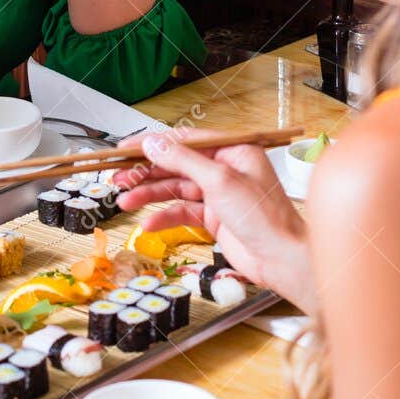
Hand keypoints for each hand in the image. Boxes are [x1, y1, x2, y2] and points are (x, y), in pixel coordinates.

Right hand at [114, 132, 316, 310]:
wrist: (281, 258)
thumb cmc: (265, 217)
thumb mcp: (219, 181)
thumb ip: (183, 160)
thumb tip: (154, 144)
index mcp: (233, 150)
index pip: (185, 140)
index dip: (153, 143)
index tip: (126, 148)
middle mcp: (225, 169)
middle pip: (176, 164)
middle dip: (146, 171)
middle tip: (119, 176)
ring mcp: (218, 194)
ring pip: (175, 189)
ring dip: (149, 194)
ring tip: (125, 199)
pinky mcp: (214, 217)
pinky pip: (182, 212)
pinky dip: (164, 217)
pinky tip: (148, 223)